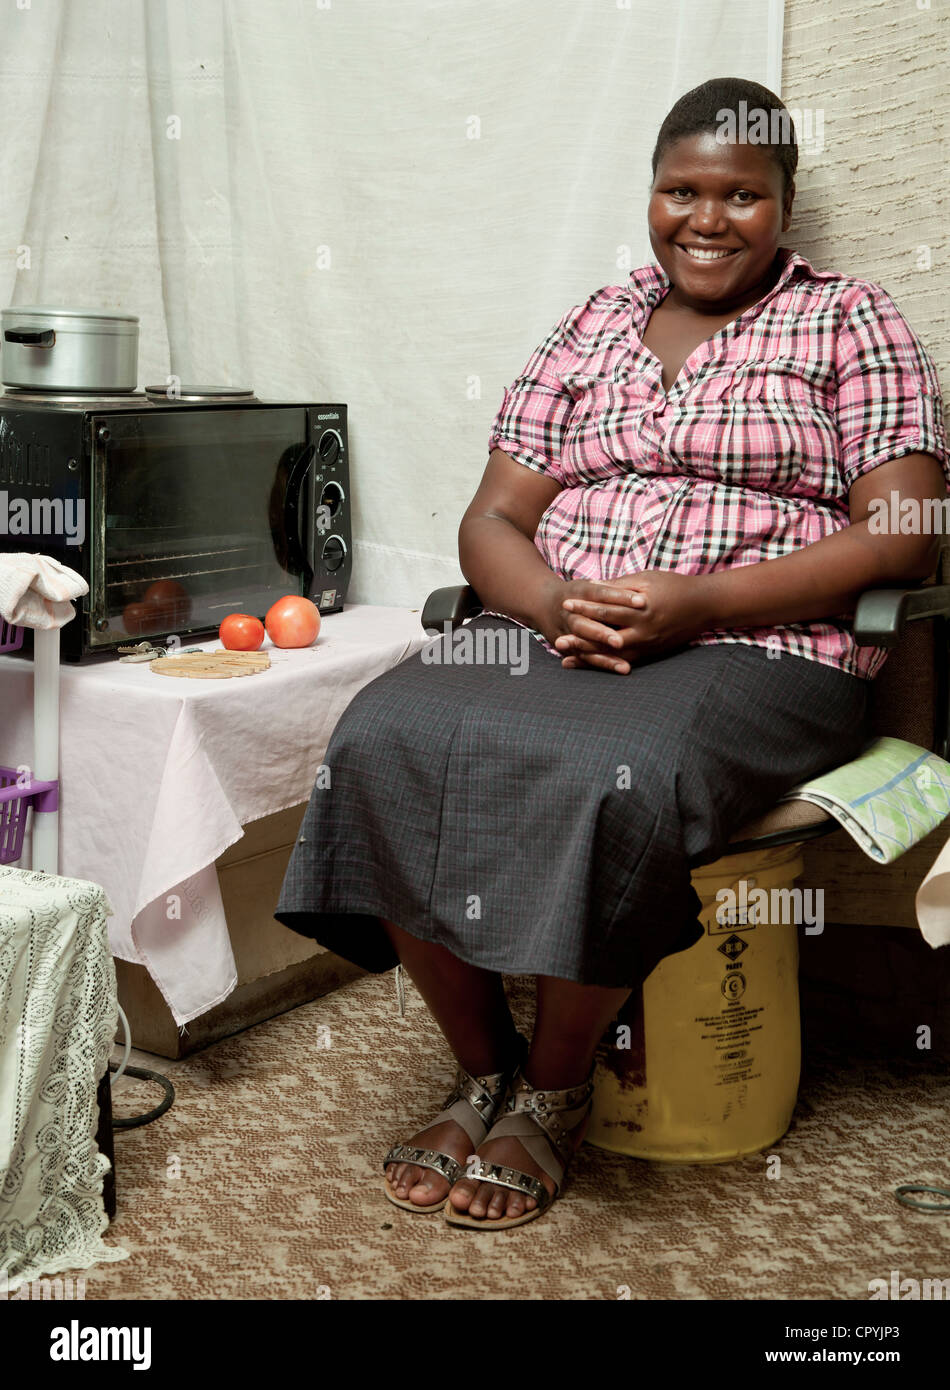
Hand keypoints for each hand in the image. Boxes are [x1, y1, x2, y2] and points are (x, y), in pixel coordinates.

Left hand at [552, 571, 713, 673]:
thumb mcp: (646, 579)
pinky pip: (624, 662)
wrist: (704, 606)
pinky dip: (604, 664)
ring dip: (589, 658)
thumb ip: (618, 586)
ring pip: (613, 655)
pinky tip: (588, 665)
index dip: (585, 606)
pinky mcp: (651, 654)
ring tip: (565, 658)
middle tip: (557, 640)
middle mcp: (644, 631)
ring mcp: (648, 645)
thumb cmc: (674, 586)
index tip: (565, 604)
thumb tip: (591, 586)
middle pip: (606, 637)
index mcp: (642, 608)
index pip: (608, 608)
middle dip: (581, 640)